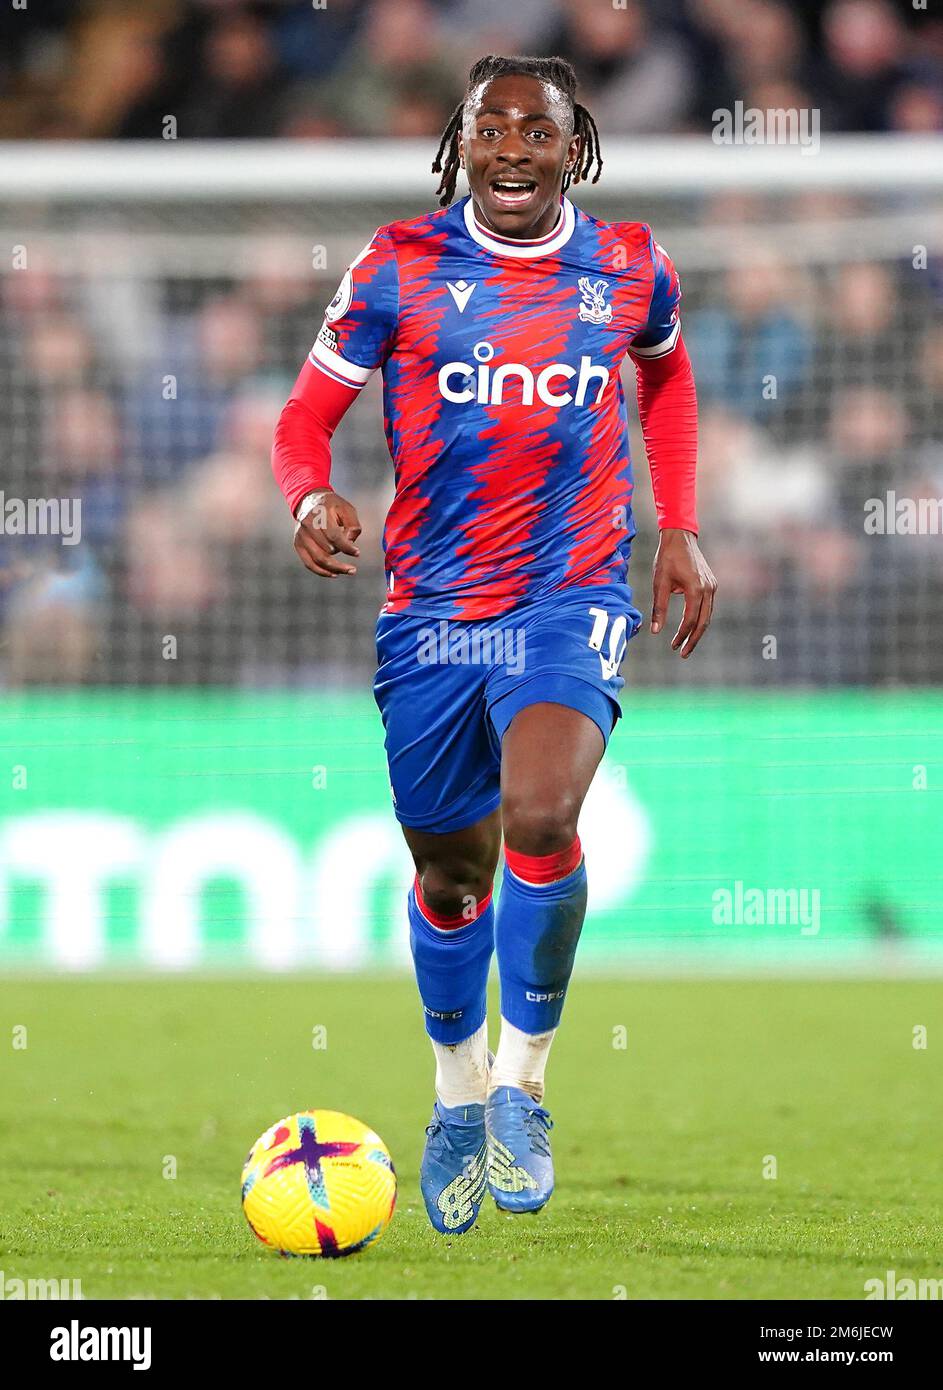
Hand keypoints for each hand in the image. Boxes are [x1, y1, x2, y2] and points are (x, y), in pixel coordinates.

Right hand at [293, 489, 361, 578]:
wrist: (310, 501)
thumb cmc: (332, 506)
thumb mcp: (347, 509)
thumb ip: (353, 525)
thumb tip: (350, 543)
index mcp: (320, 513)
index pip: (334, 536)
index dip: (347, 547)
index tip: (357, 553)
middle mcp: (307, 524)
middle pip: (326, 550)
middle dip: (341, 555)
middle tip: (352, 558)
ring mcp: (301, 535)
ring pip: (318, 559)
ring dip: (335, 568)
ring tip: (349, 571)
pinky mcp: (298, 544)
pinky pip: (309, 563)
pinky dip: (322, 571)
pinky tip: (334, 574)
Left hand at [651, 528, 716, 657]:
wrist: (680, 537)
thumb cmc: (667, 558)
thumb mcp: (659, 583)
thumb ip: (659, 608)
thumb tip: (655, 631)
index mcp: (695, 589)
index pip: (690, 620)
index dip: (682, 635)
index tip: (673, 646)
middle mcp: (708, 589)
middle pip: (703, 622)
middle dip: (693, 639)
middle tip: (683, 653)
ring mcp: (712, 586)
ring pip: (707, 616)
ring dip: (698, 631)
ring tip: (687, 644)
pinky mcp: (712, 584)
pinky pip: (708, 607)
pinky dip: (700, 619)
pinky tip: (691, 627)